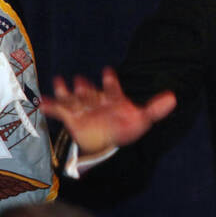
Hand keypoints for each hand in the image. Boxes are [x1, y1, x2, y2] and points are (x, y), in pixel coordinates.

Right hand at [39, 68, 175, 155]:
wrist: (107, 144)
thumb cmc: (124, 128)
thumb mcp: (141, 119)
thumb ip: (155, 109)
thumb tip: (174, 97)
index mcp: (112, 98)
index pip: (112, 89)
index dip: (110, 81)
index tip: (107, 72)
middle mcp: (96, 100)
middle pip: (89, 92)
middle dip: (85, 88)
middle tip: (80, 81)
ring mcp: (82, 108)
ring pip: (73, 98)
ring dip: (66, 91)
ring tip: (59, 82)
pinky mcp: (71, 117)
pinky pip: (59, 110)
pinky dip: (50, 106)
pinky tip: (41, 103)